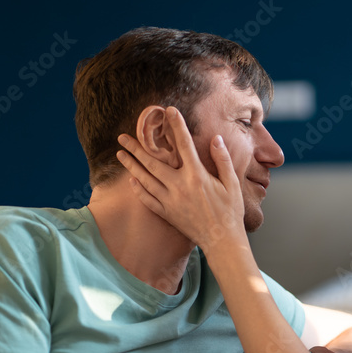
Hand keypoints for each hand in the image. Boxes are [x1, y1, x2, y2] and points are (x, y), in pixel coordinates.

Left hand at [116, 107, 245, 250]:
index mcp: (197, 176)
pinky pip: (148, 200)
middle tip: (122, 137)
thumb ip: (222, 159)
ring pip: (145, 180)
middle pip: (153, 163)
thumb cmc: (230, 211)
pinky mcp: (167, 213)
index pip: (184, 144)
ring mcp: (171, 201)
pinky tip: (131, 180)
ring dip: (131, 166)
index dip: (177, 125)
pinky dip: (138, 189)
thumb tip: (215, 139)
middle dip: (136, 148)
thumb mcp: (231, 183)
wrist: (222, 241)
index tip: (169, 111)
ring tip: (120, 154)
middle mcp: (180, 187)